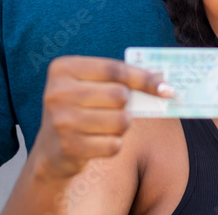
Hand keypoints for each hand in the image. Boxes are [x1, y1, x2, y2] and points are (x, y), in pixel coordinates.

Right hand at [32, 56, 173, 179]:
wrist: (51, 148)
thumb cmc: (80, 108)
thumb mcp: (90, 85)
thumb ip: (121, 79)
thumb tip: (163, 83)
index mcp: (63, 68)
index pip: (114, 69)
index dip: (144, 78)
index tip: (167, 88)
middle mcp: (58, 92)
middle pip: (119, 95)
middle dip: (126, 104)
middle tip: (115, 109)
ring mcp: (62, 121)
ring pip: (121, 120)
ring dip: (122, 125)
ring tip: (104, 126)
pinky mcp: (69, 147)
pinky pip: (114, 145)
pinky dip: (113, 144)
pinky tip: (97, 142)